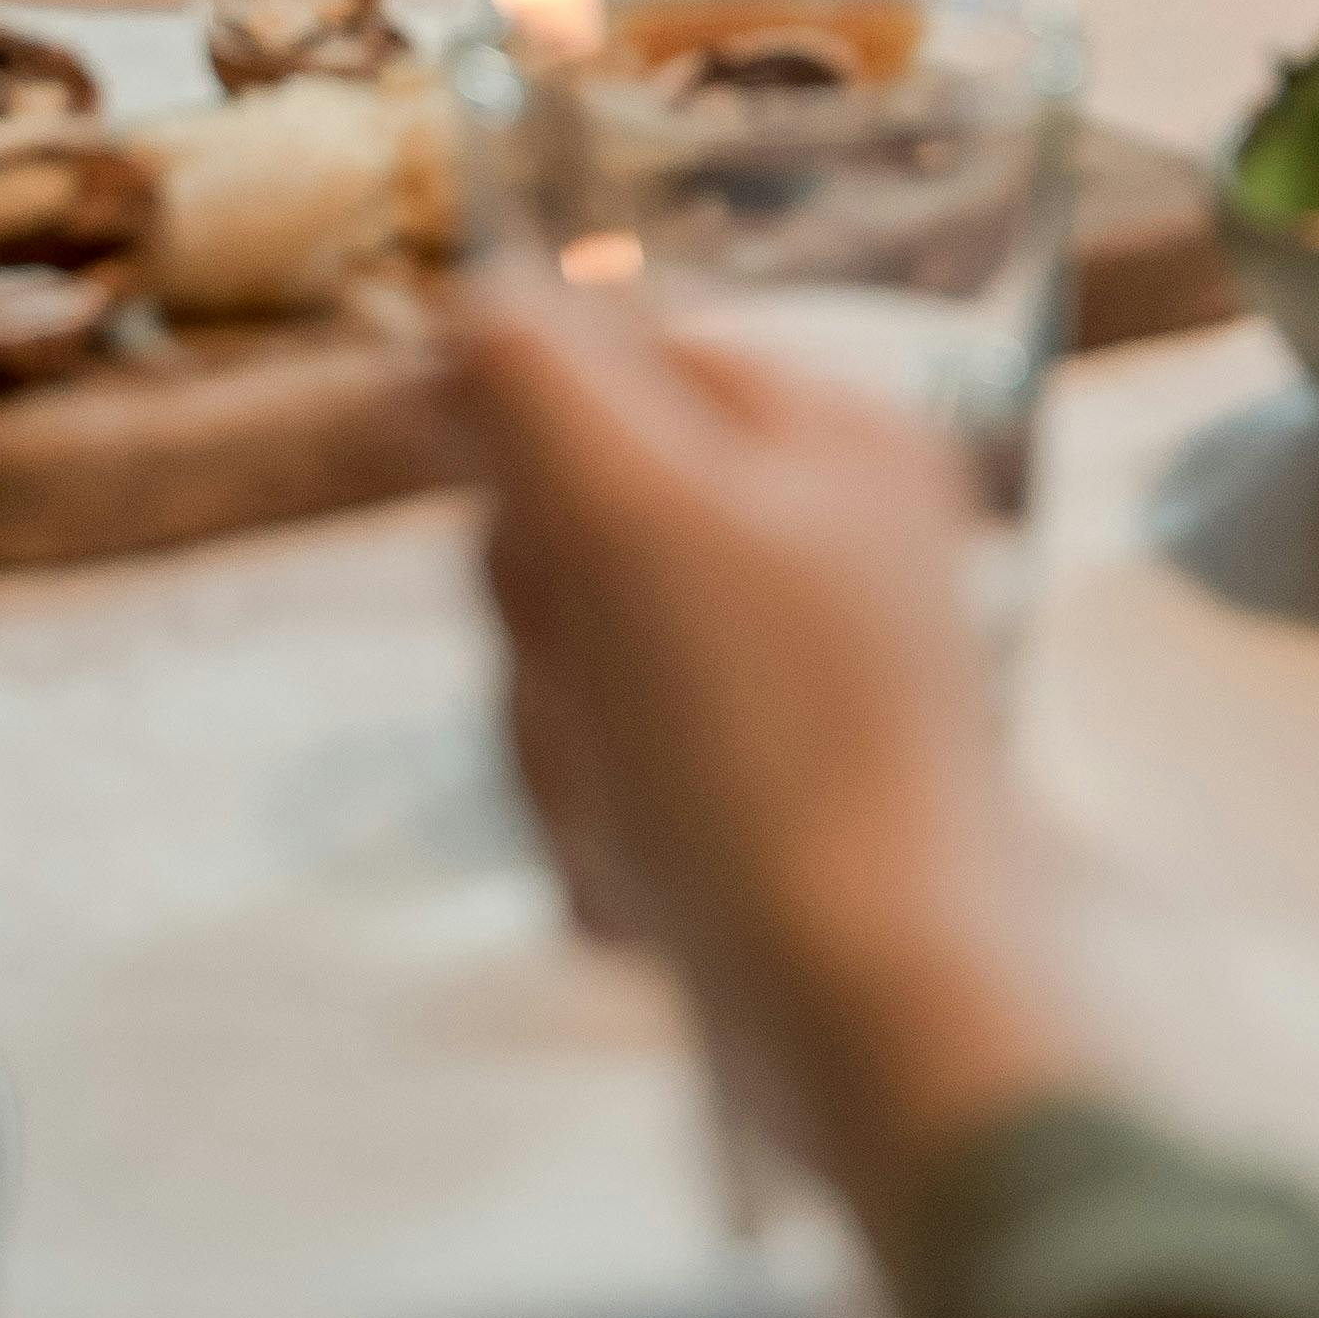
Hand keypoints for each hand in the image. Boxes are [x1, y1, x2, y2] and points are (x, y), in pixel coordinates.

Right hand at [457, 274, 1082, 1274]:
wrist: (884, 1019)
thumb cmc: (765, 751)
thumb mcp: (632, 516)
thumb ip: (540, 380)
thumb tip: (475, 298)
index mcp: (826, 434)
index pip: (613, 353)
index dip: (504, 415)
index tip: (434, 473)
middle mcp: (826, 539)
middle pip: (579, 524)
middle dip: (542, 629)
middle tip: (593, 694)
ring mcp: (798, 678)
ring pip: (580, 671)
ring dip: (564, 751)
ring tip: (631, 817)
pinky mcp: (767, 803)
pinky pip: (618, 785)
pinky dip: (608, 839)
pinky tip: (652, 890)